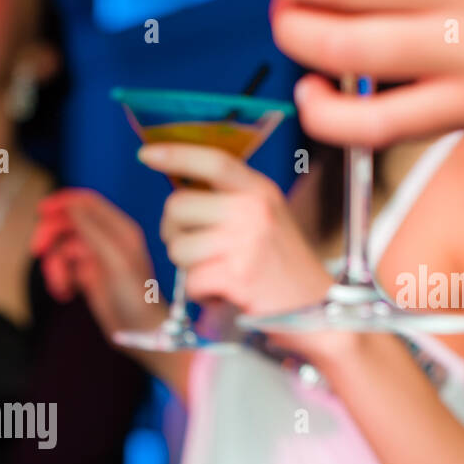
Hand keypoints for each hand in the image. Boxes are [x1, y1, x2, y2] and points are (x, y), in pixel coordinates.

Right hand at [31, 189, 163, 340]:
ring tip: (61, 285)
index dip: (62, 202)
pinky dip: (58, 279)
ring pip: (61, 248)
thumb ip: (93, 230)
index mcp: (119, 229)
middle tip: (37, 250)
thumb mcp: (115, 260)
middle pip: (68, 223)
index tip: (40, 210)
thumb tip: (70, 205)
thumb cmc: (136, 297)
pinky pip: (63, 268)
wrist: (140, 333)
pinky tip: (64, 294)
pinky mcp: (87, 277)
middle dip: (50, 235)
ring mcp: (95, 258)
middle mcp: (107, 240)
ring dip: (54, 265)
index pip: (86, 202)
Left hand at [137, 142, 332, 319]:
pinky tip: (225, 294)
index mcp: (259, 190)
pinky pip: (190, 281)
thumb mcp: (266, 219)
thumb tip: (180, 197)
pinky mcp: (236, 274)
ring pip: (177, 248)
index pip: (213, 160)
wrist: (316, 309)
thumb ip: (230, 202)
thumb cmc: (283, 268)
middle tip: (198, 250)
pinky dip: (201, 294)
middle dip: (175, 233)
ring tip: (220, 274)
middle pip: (177, 207)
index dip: (176, 154)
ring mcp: (245, 240)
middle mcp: (252, 209)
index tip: (147, 154)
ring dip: (190, 268)